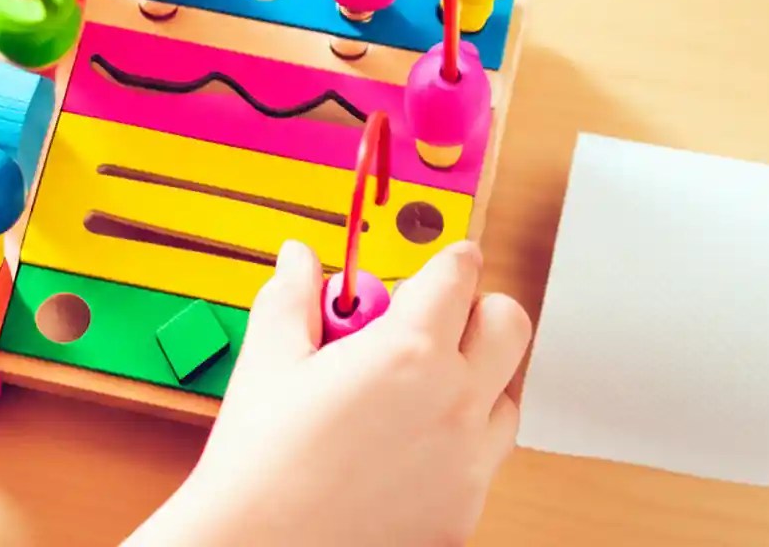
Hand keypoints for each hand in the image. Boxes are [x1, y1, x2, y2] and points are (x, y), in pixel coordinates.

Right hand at [133, 240, 530, 545]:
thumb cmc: (259, 465)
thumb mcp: (268, 362)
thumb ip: (292, 298)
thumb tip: (299, 259)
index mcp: (407, 353)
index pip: (458, 275)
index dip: (450, 258)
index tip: (445, 258)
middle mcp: (453, 404)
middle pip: (509, 324)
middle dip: (476, 309)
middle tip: (431, 320)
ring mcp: (468, 463)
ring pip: (506, 394)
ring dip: (474, 378)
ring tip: (413, 389)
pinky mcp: (465, 511)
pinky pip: (486, 458)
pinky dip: (460, 440)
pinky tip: (409, 444)